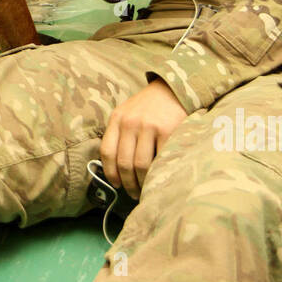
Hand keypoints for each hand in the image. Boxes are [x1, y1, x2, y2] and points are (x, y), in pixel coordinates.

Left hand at [100, 80, 188, 198]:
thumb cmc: (150, 106)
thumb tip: (116, 169)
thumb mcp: (128, 113)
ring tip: (146, 189)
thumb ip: (120, 134)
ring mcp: (148, 126)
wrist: (174, 88)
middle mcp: (130, 122)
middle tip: (134, 193)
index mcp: (117, 118)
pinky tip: (160, 177)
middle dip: (128, 183)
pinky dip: (159, 172)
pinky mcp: (167, 130)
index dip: (110, 173)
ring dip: (142, 182)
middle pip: (124, 162)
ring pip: (140, 164)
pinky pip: (160, 158)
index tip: (116, 185)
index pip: (107, 152)